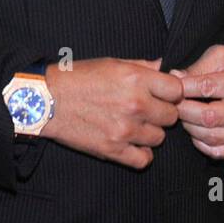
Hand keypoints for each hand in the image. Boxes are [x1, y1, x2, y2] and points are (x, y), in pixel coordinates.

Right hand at [41, 57, 182, 169]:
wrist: (46, 101)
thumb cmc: (76, 78)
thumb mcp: (111, 63)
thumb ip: (142, 66)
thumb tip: (163, 66)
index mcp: (135, 79)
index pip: (177, 90)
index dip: (171, 92)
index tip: (163, 94)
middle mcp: (135, 104)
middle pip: (171, 116)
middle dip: (162, 112)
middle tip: (148, 110)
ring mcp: (125, 129)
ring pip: (159, 138)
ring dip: (150, 132)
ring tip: (134, 125)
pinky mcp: (113, 150)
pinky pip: (144, 159)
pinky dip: (141, 153)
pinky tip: (132, 143)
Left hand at [170, 44, 223, 159]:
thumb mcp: (222, 57)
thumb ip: (198, 67)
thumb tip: (174, 77)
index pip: (206, 88)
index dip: (182, 89)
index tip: (172, 88)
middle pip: (207, 117)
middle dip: (183, 111)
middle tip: (173, 104)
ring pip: (210, 136)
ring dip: (190, 127)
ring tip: (185, 115)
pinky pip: (217, 152)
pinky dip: (200, 143)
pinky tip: (197, 130)